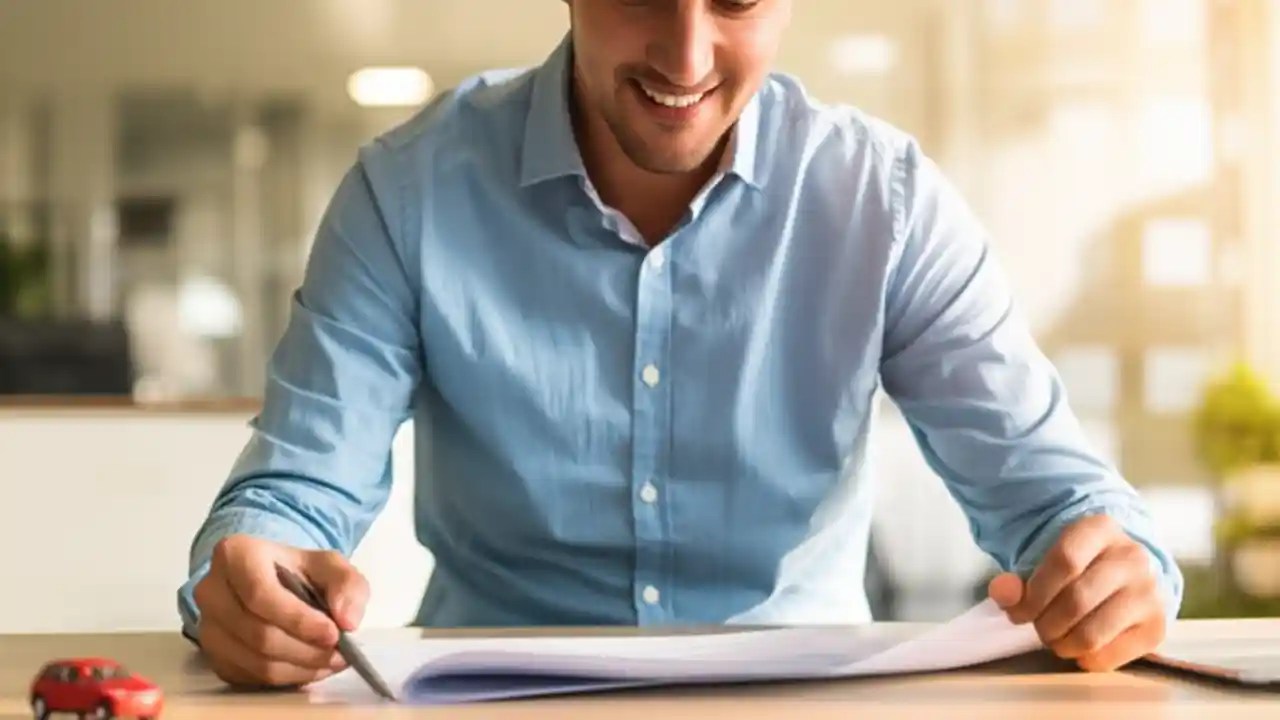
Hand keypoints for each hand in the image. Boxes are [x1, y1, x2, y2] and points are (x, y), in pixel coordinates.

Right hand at [193, 534, 369, 687]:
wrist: (271, 582)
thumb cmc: (298, 571)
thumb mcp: (330, 565)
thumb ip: (346, 584)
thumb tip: (347, 620)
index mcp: (235, 555)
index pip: (260, 594)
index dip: (299, 619)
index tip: (333, 633)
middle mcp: (211, 591)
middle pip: (258, 633)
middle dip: (306, 650)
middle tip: (339, 653)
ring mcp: (207, 627)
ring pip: (255, 661)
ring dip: (300, 668)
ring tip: (330, 661)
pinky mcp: (214, 656)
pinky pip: (251, 678)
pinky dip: (287, 678)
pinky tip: (309, 667)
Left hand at [988, 514, 1166, 671]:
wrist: (1125, 576)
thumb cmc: (1076, 568)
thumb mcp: (1043, 561)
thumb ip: (1016, 578)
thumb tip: (1001, 592)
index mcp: (1101, 529)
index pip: (1064, 562)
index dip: (1034, 593)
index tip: (1019, 611)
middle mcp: (1132, 557)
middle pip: (1076, 601)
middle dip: (1045, 623)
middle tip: (1038, 627)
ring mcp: (1150, 592)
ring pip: (1092, 633)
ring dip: (1062, 644)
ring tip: (1055, 638)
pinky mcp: (1157, 626)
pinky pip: (1109, 655)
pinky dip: (1083, 659)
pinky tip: (1077, 647)